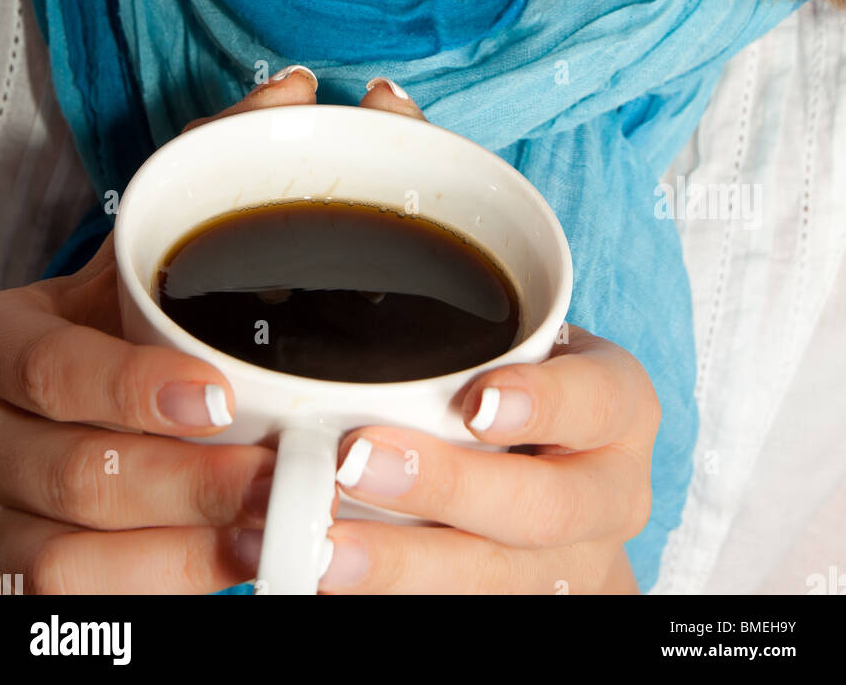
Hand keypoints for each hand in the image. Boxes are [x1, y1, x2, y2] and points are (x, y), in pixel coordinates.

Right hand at [0, 66, 340, 593]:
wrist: (3, 417)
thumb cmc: (78, 334)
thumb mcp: (119, 267)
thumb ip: (198, 178)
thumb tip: (296, 92)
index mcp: (1, 343)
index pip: (52, 371)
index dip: (132, 389)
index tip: (218, 398)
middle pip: (74, 472)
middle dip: (187, 485)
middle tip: (283, 480)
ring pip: (71, 558)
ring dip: (179, 555)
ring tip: (272, 536)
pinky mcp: (14, 578)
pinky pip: (76, 606)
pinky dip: (156, 595)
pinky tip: (225, 578)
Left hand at [320, 319, 659, 594]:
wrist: (570, 475)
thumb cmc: (531, 386)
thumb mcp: (528, 347)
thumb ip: (472, 343)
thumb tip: (340, 345)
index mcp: (621, 410)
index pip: (598, 401)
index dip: (542, 403)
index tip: (476, 403)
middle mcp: (611, 494)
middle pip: (543, 506)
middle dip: (446, 487)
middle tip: (356, 460)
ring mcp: (575, 562)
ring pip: (498, 576)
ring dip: (404, 563)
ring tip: (327, 546)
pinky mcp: (529, 601)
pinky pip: (462, 606)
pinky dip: (390, 593)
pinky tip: (327, 573)